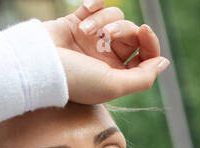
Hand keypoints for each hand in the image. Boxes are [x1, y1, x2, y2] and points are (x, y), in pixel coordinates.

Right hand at [44, 0, 169, 104]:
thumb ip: (143, 77)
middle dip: (123, 30)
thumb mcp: (114, 86)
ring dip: (103, 19)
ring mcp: (91, 40)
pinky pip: (95, 5)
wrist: (36, 64)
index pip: (145, 56)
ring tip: (85, 31)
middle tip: (106, 35)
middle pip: (132, 33)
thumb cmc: (75, 79)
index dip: (150, 42)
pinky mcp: (76, 23)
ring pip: (115, 17)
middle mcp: (105, 58)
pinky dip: (95, 4)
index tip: (144, 31)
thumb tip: (163, 62)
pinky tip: (87, 8)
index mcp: (116, 75)